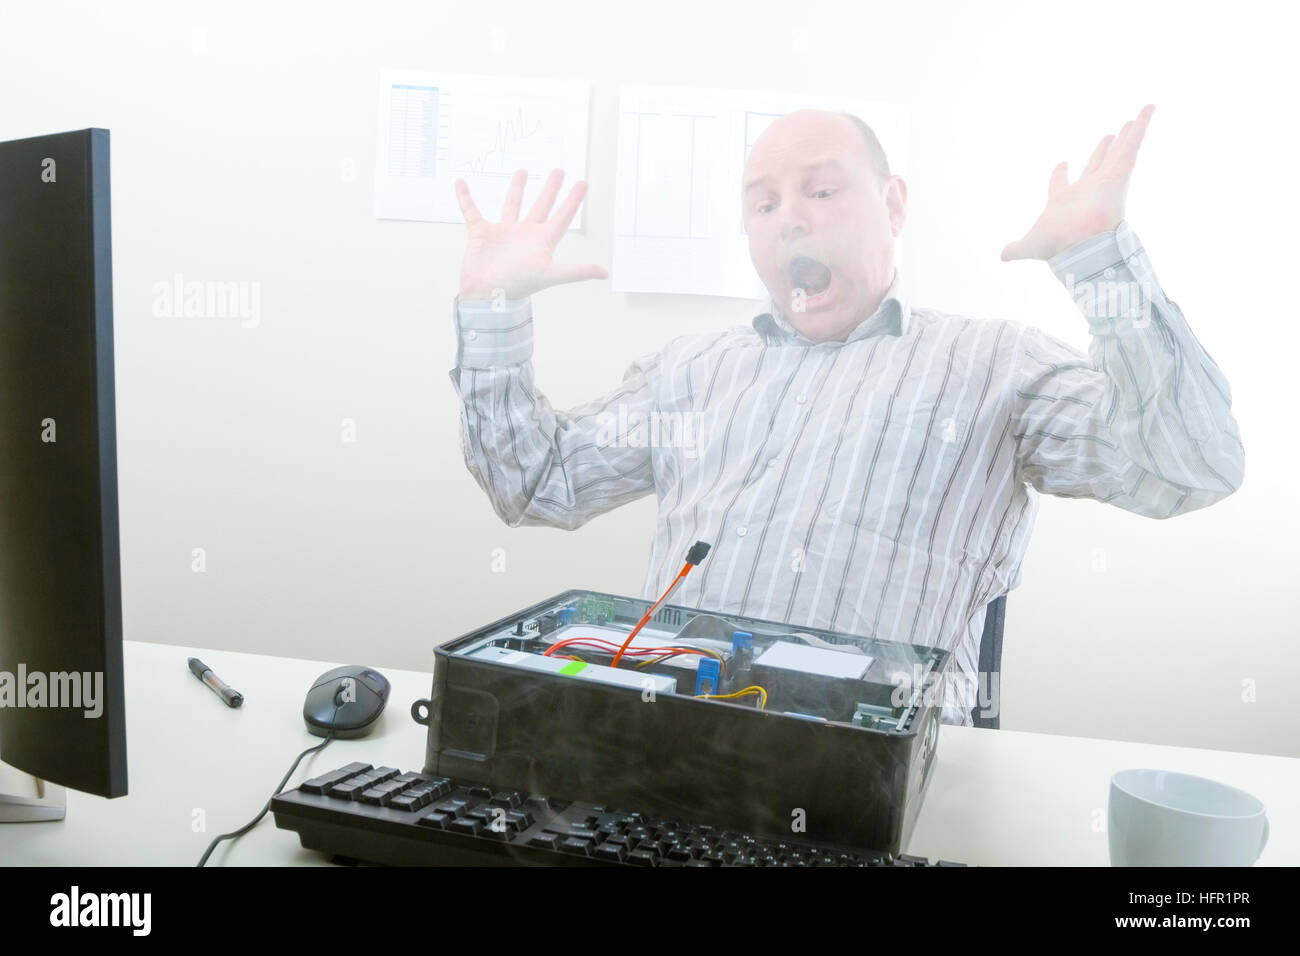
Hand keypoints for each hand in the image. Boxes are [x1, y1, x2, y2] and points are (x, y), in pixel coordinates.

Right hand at [455, 168, 606, 301]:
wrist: (486, 296)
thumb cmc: (517, 286)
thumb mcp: (549, 274)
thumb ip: (576, 271)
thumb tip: (604, 273)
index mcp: (541, 241)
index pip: (562, 217)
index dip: (573, 201)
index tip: (582, 183)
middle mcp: (524, 234)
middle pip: (541, 206)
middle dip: (550, 189)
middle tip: (559, 171)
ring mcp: (503, 233)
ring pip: (512, 205)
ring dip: (517, 189)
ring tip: (522, 171)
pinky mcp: (481, 233)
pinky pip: (472, 211)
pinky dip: (465, 198)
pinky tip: (461, 183)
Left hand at [1001, 104, 1154, 261]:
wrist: (1081, 246)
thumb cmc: (1058, 245)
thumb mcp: (1031, 244)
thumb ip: (1017, 249)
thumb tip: (1002, 256)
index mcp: (1065, 200)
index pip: (1061, 183)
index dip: (1060, 174)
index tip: (1062, 164)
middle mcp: (1087, 189)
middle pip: (1097, 164)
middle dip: (1102, 151)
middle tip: (1109, 136)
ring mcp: (1105, 181)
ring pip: (1119, 152)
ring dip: (1127, 135)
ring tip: (1134, 118)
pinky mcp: (1119, 173)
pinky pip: (1133, 145)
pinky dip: (1142, 125)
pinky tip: (1149, 108)